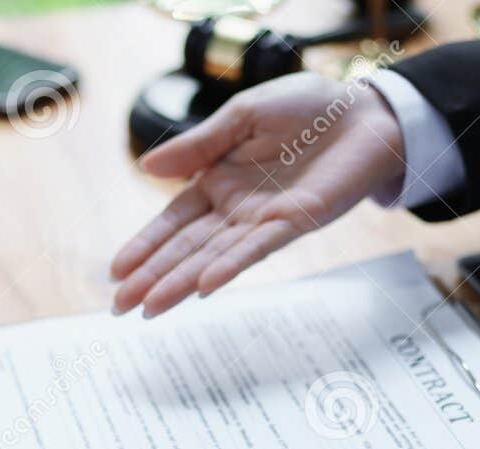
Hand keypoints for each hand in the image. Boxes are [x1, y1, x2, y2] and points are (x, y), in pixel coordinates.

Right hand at [111, 73, 405, 316]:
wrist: (363, 111)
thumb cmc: (306, 108)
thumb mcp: (241, 116)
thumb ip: (198, 145)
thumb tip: (146, 167)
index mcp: (218, 181)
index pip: (172, 222)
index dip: (144, 246)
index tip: (116, 271)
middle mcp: (236, 208)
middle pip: (185, 248)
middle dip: (151, 277)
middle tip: (119, 307)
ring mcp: (263, 220)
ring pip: (213, 257)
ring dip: (180, 282)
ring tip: (150, 308)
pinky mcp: (294, 222)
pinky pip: (256, 249)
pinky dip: (229, 267)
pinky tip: (202, 286)